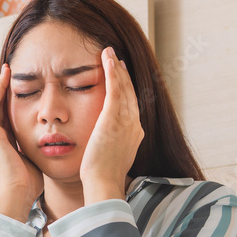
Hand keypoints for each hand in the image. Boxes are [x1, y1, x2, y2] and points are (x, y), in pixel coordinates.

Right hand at [0, 63, 44, 216]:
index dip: (13, 100)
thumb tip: (56, 144)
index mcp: (8, 142)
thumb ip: (41, 148)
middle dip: (4, 88)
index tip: (21, 86)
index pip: (9, 115)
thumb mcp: (38, 159)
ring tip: (5, 71)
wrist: (18, 191)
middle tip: (10, 71)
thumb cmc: (30, 182)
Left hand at [79, 47, 143, 196]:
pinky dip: (112, 73)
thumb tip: (105, 142)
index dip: (127, 89)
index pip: (131, 106)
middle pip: (130, 93)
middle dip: (123, 75)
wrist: (104, 184)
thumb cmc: (102, 177)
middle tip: (117, 60)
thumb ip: (111, 144)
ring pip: (123, 88)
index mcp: (134, 135)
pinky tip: (108, 61)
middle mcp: (134, 125)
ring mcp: (126, 121)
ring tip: (109, 53)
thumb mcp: (111, 157)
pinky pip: (115, 90)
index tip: (121, 77)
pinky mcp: (113, 119)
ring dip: (116, 69)